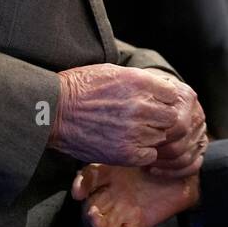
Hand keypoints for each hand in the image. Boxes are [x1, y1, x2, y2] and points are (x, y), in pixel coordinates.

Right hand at [49, 64, 190, 166]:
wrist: (54, 112)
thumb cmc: (80, 88)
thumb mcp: (113, 72)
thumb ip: (141, 80)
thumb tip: (161, 85)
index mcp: (138, 83)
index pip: (173, 94)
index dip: (164, 99)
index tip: (154, 102)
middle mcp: (140, 106)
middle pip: (171, 117)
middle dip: (160, 118)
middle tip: (146, 119)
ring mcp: (134, 131)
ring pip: (161, 136)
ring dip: (151, 135)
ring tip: (131, 131)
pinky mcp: (125, 153)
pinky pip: (150, 155)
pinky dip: (143, 152)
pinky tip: (128, 144)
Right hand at [72, 163, 199, 226]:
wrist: (183, 173)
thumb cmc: (160, 158)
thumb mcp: (143, 151)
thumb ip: (127, 152)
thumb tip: (111, 155)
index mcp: (107, 174)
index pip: (88, 179)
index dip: (81, 186)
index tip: (78, 193)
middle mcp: (110, 195)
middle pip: (94, 210)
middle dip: (93, 219)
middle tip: (96, 219)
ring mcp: (122, 212)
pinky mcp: (137, 225)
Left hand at [147, 80, 207, 178]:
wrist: (158, 93)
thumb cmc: (145, 94)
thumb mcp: (143, 89)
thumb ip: (142, 99)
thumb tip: (137, 113)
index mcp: (186, 97)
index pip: (177, 126)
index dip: (157, 138)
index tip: (139, 141)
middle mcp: (197, 114)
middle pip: (180, 144)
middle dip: (158, 153)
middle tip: (141, 153)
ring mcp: (200, 131)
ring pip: (186, 157)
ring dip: (163, 164)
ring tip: (145, 161)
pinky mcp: (200, 145)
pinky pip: (193, 165)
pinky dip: (173, 172)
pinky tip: (154, 170)